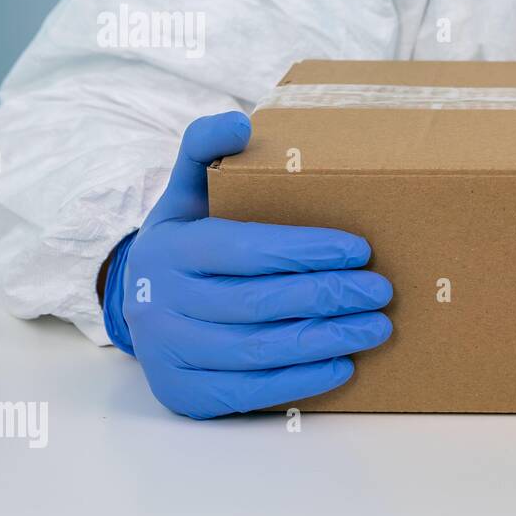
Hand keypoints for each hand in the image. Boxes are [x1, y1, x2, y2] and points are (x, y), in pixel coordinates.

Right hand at [102, 112, 391, 417]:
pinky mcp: (185, 393)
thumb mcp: (185, 192)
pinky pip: (251, 391)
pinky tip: (344, 365)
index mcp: (171, 249)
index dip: (306, 251)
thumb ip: (206, 149)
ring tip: (377, 327)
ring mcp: (171, 353)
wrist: (135, 303)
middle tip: (380, 290)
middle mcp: (162, 303)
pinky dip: (302, 380)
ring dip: (327, 339)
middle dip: (329, 295)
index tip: (360, 249)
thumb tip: (240, 122)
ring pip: (259, 349)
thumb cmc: (184, 240)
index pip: (247, 249)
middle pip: (259, 302)